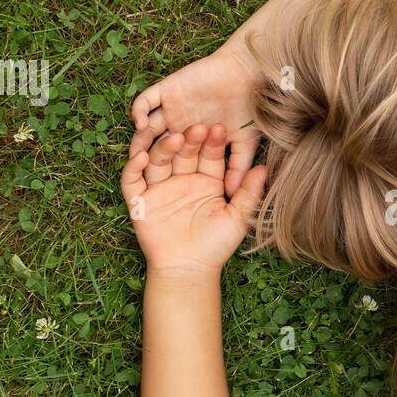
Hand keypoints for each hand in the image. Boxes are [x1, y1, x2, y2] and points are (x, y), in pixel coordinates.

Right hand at [121, 121, 267, 275]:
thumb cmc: (216, 246)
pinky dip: (133, 167)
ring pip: (158, 161)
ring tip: (173, 138)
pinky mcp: (139, 200)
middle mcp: (182, 179)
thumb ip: (249, 193)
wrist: (189, 270)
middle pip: (183, 153)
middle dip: (190, 140)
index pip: (209, 156)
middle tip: (197, 126)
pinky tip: (141, 157)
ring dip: (163, 148)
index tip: (219, 128)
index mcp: (207, 181)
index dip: (213, 143)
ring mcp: (160, 188)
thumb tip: (265, 167)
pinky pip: (132, 180)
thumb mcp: (237, 218)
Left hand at [129, 44, 261, 197]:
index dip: (169, 177)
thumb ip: (238, 166)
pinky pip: (145, 102)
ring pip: (147, 128)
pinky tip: (140, 125)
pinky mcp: (167, 91)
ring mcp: (172, 109)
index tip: (163, 195)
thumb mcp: (246, 142)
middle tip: (142, 180)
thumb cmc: (249, 107)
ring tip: (135, 157)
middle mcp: (180, 125)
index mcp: (196, 141)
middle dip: (149, 163)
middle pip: (157, 147)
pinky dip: (138, 112)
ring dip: (139, 142)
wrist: (248, 73)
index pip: (177, 162)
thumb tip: (232, 192)